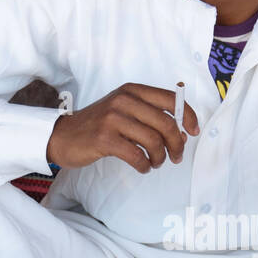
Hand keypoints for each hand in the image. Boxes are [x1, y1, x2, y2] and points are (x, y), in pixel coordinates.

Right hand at [47, 83, 199, 171]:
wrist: (63, 136)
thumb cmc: (99, 126)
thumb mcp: (124, 111)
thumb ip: (150, 117)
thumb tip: (182, 134)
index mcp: (132, 91)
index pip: (172, 99)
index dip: (188, 116)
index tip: (193, 132)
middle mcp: (123, 100)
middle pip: (166, 123)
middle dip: (177, 144)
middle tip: (176, 157)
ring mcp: (112, 118)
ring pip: (153, 140)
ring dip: (160, 157)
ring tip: (155, 163)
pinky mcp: (104, 138)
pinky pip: (136, 155)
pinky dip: (144, 165)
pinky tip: (142, 167)